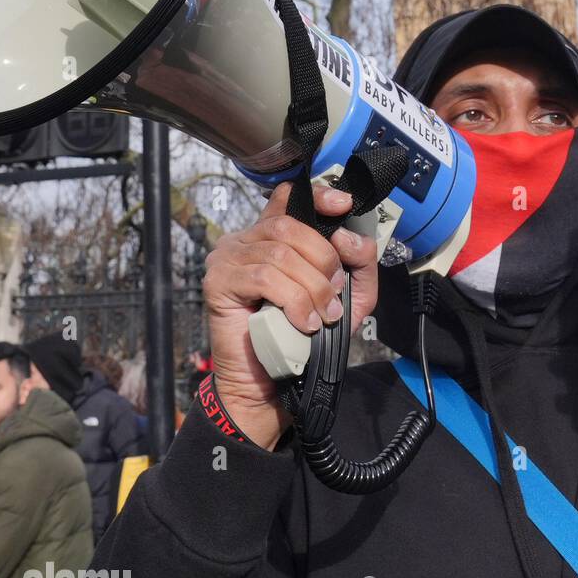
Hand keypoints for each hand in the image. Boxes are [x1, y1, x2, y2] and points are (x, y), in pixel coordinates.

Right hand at [202, 182, 378, 449]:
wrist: (271, 381)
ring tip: (322, 315)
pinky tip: (304, 322)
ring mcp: (228, 258)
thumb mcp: (348, 296)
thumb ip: (359, 262)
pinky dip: (293, 299)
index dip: (317, 196)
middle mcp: (246, 239)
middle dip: (323, 259)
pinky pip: (264, 277)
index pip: (289, 197)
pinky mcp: (218, 282)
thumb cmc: (305, 334)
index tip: (343, 205)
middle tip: (335, 293)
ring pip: (280, 253)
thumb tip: (348, 237)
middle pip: (291, 226)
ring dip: (312, 286)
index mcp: (272, 235)